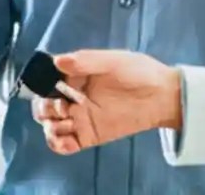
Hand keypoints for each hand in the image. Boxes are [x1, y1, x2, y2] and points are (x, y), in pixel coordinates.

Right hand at [31, 49, 181, 155]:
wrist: (163, 96)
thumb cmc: (139, 72)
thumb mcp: (112, 61)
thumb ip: (85, 60)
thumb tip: (58, 61)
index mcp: (75, 75)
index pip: (46, 81)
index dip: (41, 84)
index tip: (49, 86)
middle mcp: (73, 97)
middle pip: (43, 106)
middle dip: (44, 107)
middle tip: (62, 105)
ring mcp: (80, 117)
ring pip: (50, 126)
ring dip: (49, 125)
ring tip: (67, 120)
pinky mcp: (89, 135)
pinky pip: (65, 144)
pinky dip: (58, 144)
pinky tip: (66, 139)